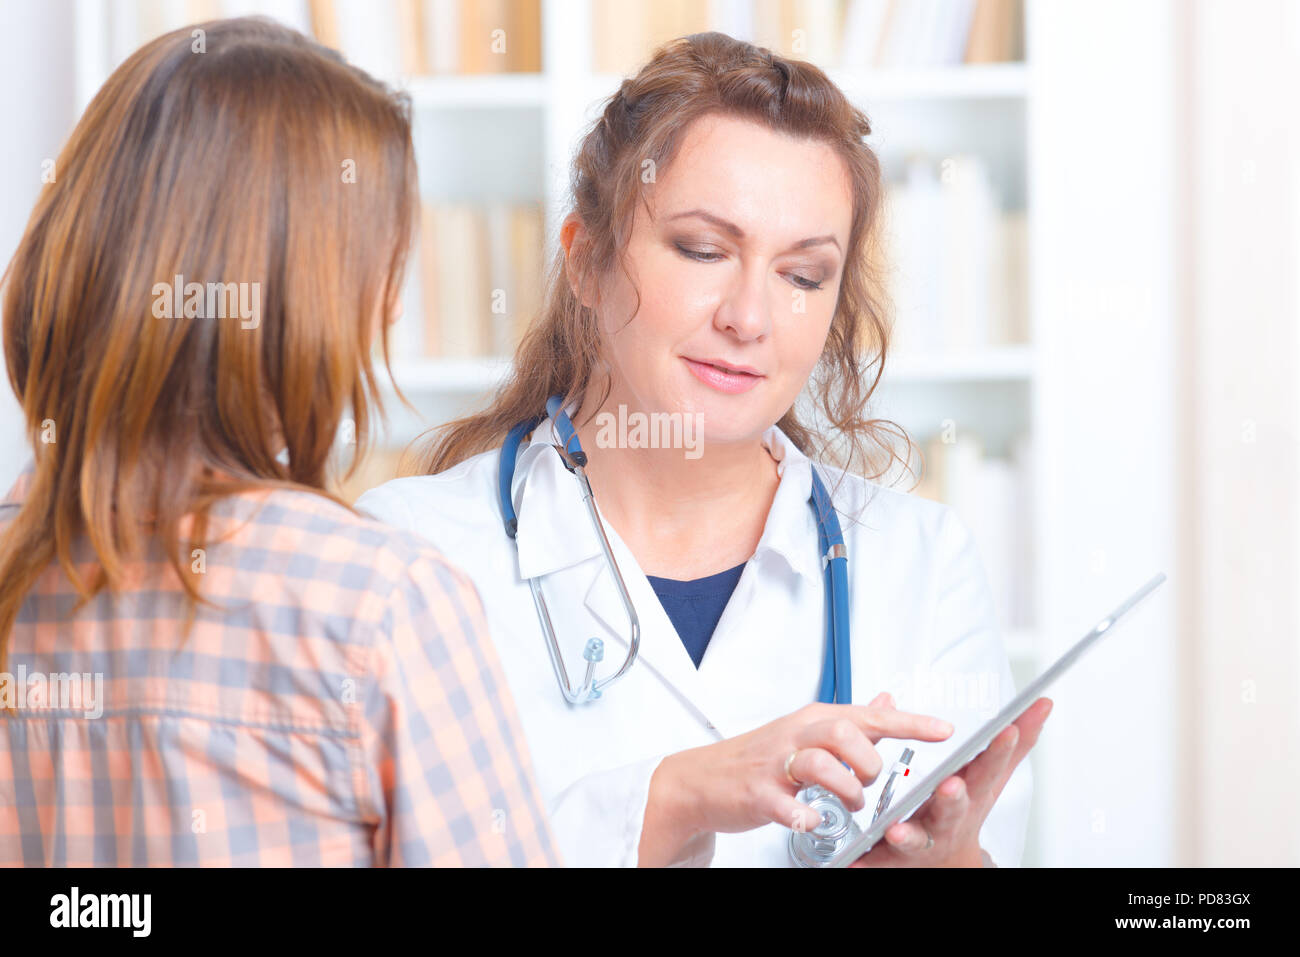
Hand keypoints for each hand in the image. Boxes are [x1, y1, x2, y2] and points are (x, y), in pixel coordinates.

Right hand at [638, 692, 953, 865]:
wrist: (703, 779)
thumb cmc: (761, 757)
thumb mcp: (809, 730)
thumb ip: (853, 719)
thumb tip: (889, 700)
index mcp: (814, 720)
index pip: (869, 716)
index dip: (910, 723)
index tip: (944, 731)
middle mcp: (797, 735)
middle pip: (844, 731)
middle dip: (868, 760)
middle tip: (870, 780)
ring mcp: (775, 764)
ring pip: (818, 763)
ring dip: (844, 788)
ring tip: (848, 802)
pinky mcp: (757, 793)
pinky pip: (785, 803)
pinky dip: (804, 814)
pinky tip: (812, 819)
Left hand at [850, 696, 1052, 867]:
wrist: (947, 859)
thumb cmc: (966, 809)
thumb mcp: (993, 773)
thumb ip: (1017, 741)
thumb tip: (1041, 703)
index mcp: (971, 791)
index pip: (988, 767)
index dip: (998, 750)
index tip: (1005, 730)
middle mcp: (949, 817)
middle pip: (954, 807)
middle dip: (953, 797)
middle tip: (951, 786)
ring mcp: (923, 837)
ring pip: (917, 837)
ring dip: (909, 834)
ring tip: (898, 831)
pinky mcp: (894, 855)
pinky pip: (878, 858)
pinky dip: (867, 860)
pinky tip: (855, 860)